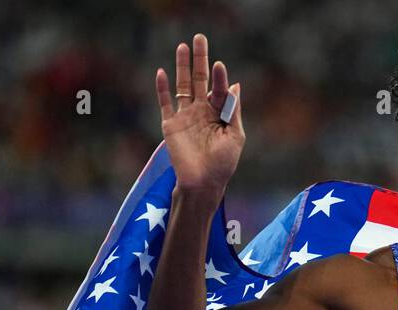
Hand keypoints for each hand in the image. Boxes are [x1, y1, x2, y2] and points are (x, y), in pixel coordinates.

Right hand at [156, 32, 244, 194]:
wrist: (203, 183)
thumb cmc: (223, 163)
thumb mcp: (235, 136)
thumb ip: (233, 110)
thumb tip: (235, 84)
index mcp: (219, 113)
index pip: (219, 89)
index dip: (219, 77)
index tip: (219, 66)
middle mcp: (202, 111)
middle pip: (199, 79)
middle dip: (200, 59)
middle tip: (200, 38)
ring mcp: (185, 116)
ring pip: (182, 85)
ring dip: (182, 66)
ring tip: (183, 46)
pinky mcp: (171, 124)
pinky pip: (165, 102)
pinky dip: (163, 88)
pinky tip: (162, 72)